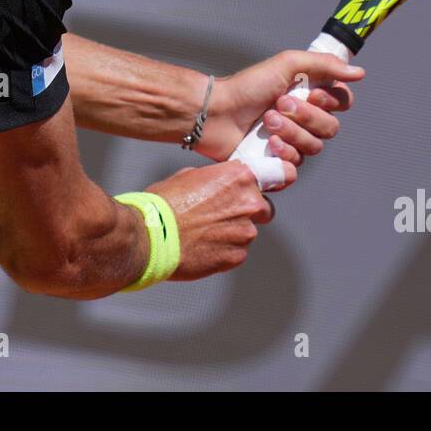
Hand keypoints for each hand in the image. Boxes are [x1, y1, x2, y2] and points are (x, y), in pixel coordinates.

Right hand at [146, 161, 274, 279]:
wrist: (148, 238)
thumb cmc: (163, 205)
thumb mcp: (188, 176)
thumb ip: (214, 178)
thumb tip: (219, 183)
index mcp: (239, 176)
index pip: (281, 174)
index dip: (278, 179)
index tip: (274, 184)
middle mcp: (249, 202)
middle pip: (264, 208)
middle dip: (247, 211)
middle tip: (221, 215)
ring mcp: (245, 231)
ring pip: (248, 231)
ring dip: (232, 233)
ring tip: (203, 234)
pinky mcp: (237, 256)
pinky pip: (237, 252)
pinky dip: (224, 251)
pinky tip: (202, 246)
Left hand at [192, 50, 363, 183]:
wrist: (216, 112)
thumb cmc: (247, 86)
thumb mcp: (286, 64)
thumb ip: (324, 65)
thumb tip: (359, 72)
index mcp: (309, 97)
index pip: (342, 103)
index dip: (331, 101)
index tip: (311, 92)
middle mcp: (303, 121)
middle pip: (330, 128)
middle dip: (305, 116)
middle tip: (279, 104)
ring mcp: (291, 144)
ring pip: (313, 148)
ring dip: (290, 132)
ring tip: (267, 122)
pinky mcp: (276, 165)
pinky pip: (296, 169)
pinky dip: (283, 155)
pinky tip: (267, 144)